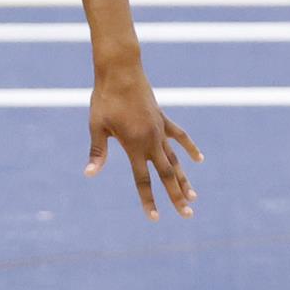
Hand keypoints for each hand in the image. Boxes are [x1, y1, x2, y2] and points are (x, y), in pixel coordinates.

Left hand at [85, 59, 201, 220]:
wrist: (120, 71)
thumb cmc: (105, 98)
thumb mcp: (97, 126)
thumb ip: (98, 152)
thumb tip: (90, 174)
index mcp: (134, 145)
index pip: (143, 180)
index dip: (148, 200)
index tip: (155, 218)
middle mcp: (151, 140)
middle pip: (166, 174)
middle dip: (176, 196)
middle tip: (188, 215)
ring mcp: (159, 129)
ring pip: (175, 159)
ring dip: (184, 178)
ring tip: (194, 196)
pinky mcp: (161, 118)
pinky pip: (179, 135)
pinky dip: (189, 147)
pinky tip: (199, 159)